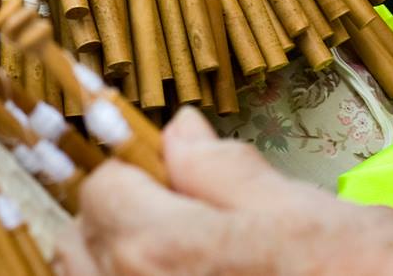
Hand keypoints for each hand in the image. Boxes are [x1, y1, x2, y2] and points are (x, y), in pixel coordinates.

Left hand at [62, 109, 392, 275]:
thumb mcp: (312, 213)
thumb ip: (226, 172)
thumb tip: (177, 129)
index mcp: (169, 252)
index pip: (102, 187)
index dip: (136, 168)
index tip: (166, 170)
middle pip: (80, 245)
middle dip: (115, 219)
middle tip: (176, 214)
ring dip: (119, 262)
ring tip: (185, 256)